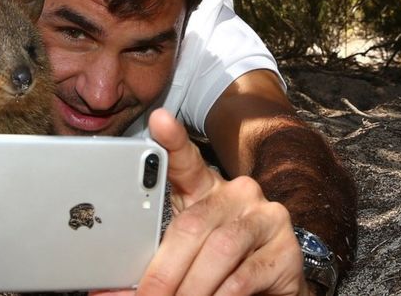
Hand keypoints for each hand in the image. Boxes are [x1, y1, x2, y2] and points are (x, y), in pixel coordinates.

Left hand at [94, 108, 307, 295]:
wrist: (270, 287)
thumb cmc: (215, 265)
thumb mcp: (183, 253)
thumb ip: (155, 258)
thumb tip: (115, 288)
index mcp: (204, 187)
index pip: (184, 160)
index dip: (172, 140)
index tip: (158, 121)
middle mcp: (237, 194)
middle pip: (193, 224)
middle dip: (164, 270)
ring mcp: (264, 218)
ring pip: (220, 250)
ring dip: (191, 287)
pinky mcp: (285, 249)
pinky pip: (245, 275)